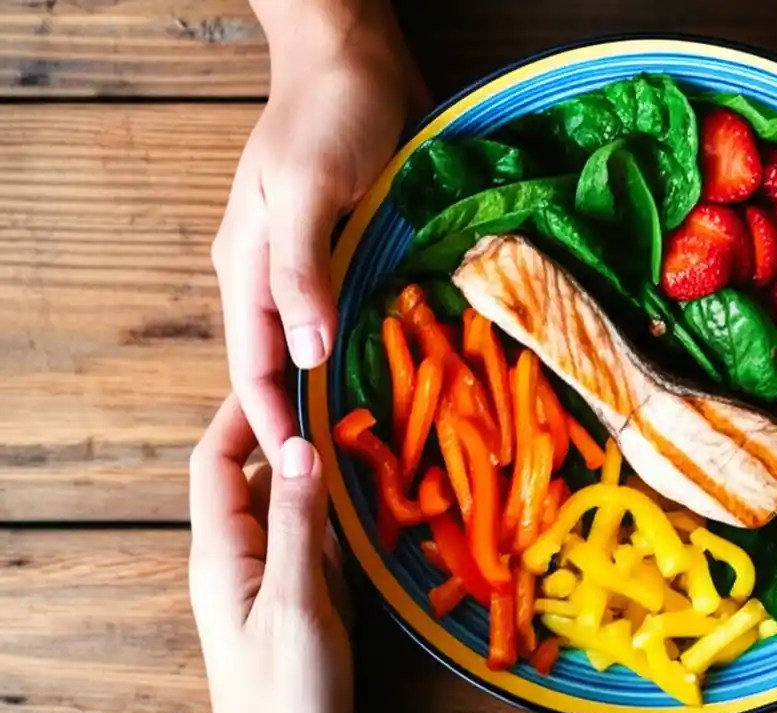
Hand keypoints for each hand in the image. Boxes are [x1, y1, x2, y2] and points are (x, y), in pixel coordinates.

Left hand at [188, 396, 352, 712]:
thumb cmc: (284, 691)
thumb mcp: (294, 603)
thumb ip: (298, 525)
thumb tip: (304, 446)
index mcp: (222, 552)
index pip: (217, 462)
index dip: (243, 414)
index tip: (289, 376)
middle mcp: (243, 556)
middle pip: (262, 477)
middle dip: (302, 440)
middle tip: (352, 404)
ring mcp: (275, 578)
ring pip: (299, 507)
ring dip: (333, 480)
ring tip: (377, 444)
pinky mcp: (304, 599)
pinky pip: (322, 542)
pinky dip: (349, 520)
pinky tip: (383, 506)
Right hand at [212, 20, 425, 464]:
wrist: (358, 58)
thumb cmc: (327, 115)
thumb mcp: (307, 189)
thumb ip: (301, 270)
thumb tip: (305, 355)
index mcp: (248, 269)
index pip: (253, 367)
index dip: (273, 422)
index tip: (302, 475)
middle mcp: (280, 277)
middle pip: (289, 366)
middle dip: (310, 421)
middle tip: (351, 478)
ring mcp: (321, 267)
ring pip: (327, 347)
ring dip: (349, 391)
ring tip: (388, 443)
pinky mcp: (360, 254)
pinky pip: (364, 316)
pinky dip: (381, 350)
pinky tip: (415, 378)